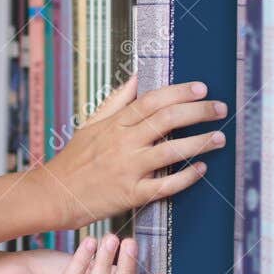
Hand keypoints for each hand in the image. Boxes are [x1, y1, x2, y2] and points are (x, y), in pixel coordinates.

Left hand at [0, 234, 164, 273]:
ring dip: (105, 264)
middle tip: (129, 242)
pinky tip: (86, 245)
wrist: (3, 272)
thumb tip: (134, 261)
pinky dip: (80, 264)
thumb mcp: (83, 269)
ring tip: (108, 239)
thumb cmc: (43, 271)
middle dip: (126, 271)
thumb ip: (107, 272)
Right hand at [29, 73, 227, 231]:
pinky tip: (202, 169)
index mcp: (115, 124)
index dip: (179, 92)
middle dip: (199, 112)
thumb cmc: (74, 160)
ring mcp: (128, 169)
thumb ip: (115, 101)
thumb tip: (135, 78)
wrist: (54, 195)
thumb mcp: (91, 124)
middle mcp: (123, 144)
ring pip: (172, 151)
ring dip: (200, 143)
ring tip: (220, 137)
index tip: (201, 88)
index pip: (152, 101)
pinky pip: (166, 185)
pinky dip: (187, 177)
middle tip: (220, 108)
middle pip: (167, 120)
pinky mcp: (131, 194)